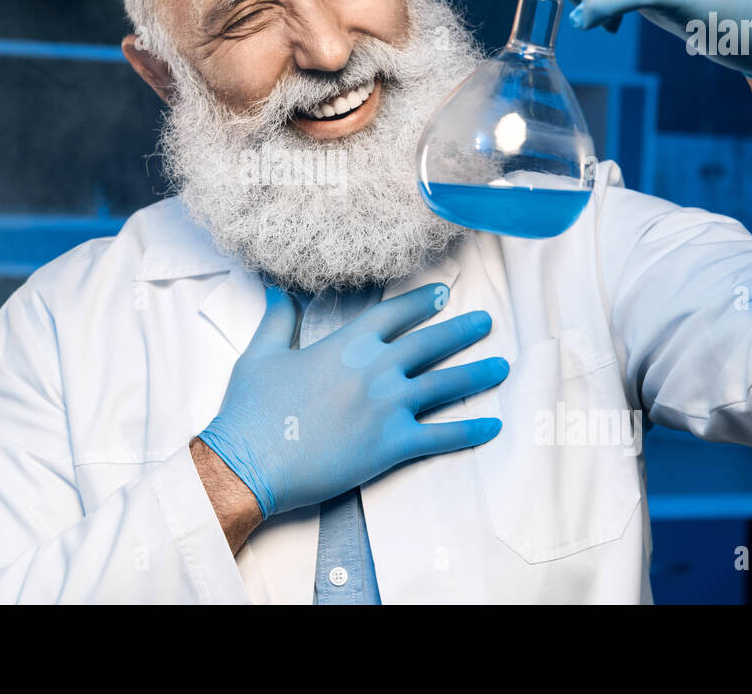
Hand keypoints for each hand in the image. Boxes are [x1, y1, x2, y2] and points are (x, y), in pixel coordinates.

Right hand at [197, 283, 505, 519]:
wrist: (250, 461)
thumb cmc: (251, 409)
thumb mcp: (262, 354)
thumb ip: (279, 319)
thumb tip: (277, 289)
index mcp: (346, 344)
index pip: (394, 314)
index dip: (422, 302)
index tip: (443, 294)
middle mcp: (374, 369)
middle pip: (430, 343)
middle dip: (462, 330)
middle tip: (486, 321)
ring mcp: (387, 406)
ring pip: (445, 384)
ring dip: (477, 374)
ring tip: (501, 366)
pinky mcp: (392, 445)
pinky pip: (442, 435)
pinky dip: (470, 431)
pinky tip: (493, 426)